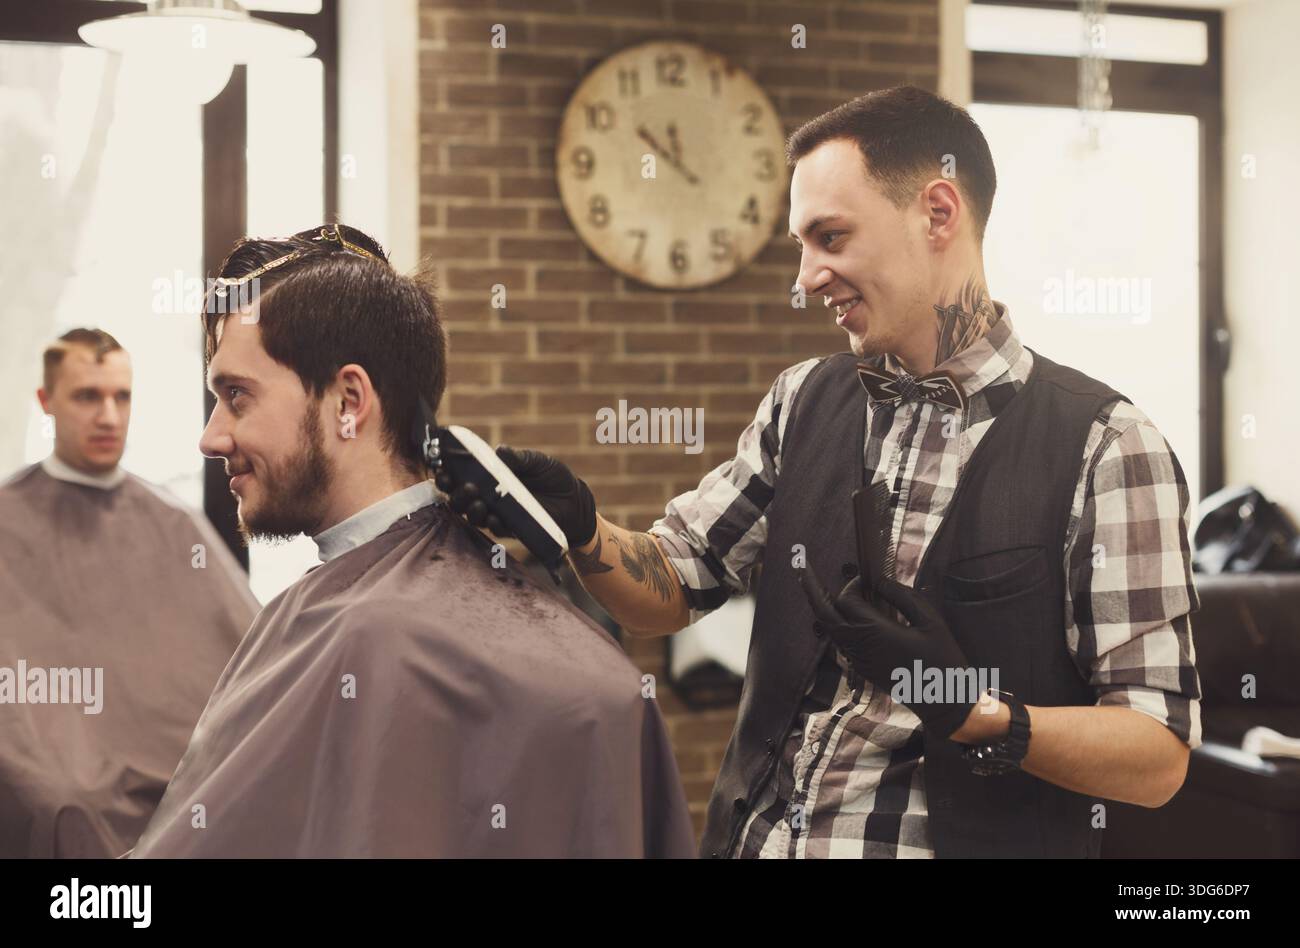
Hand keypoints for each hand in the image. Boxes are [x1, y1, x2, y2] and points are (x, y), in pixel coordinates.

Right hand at [434, 445, 596, 548]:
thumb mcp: (536, 462)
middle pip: (460, 498)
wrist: (575, 500)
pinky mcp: (511, 528)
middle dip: (456, 493)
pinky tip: (493, 516)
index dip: (447, 474)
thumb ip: (517, 458)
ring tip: (478, 502)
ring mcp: (497, 513)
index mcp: (488, 476)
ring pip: (474, 516)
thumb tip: (499, 450)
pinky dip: (492, 523)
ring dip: (471, 510)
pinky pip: (496, 528)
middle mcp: (488, 495)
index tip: (442, 470)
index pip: (460, 475)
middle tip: (463, 487)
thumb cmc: (552, 476)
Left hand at [799, 568, 974, 740]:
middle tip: (803, 570)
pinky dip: (837, 623)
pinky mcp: (863, 668)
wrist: (944, 701)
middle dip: (813, 591)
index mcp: (874, 631)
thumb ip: (902, 597)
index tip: (867, 576)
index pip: (846, 600)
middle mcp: (859, 646)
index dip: (852, 583)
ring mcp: (858, 660)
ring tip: (817, 588)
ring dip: (824, 608)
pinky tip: (845, 613)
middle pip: (824, 615)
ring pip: (830, 630)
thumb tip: (880, 581)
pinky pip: (842, 642)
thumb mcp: (929, 621)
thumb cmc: (943, 659)